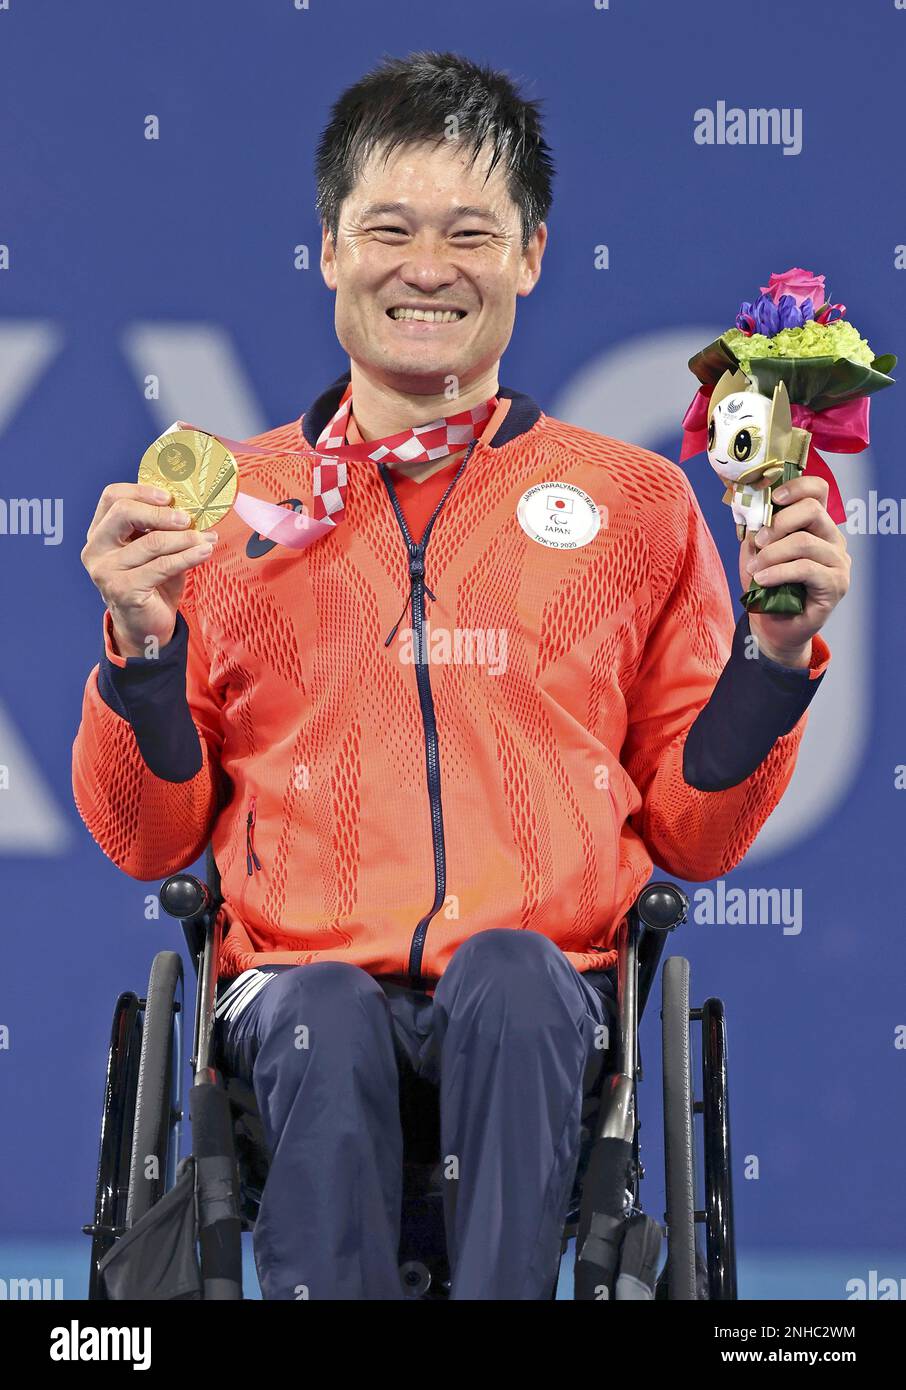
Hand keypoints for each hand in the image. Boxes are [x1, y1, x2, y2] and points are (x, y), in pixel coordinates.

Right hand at [81, 483, 217, 657]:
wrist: (147, 626)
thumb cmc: (152, 583)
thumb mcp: (155, 550)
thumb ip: (163, 528)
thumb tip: (194, 508)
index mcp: (100, 532)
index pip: (111, 497)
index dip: (140, 491)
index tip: (169, 497)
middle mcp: (96, 549)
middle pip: (124, 512)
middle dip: (161, 513)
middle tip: (187, 519)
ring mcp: (106, 571)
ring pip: (151, 542)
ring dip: (185, 538)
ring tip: (207, 539)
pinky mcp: (123, 590)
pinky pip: (162, 566)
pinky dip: (187, 557)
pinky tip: (204, 552)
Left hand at [738, 474, 849, 666]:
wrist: (772, 626)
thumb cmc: (767, 586)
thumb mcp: (755, 552)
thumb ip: (758, 530)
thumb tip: (752, 510)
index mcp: (816, 525)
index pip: (818, 491)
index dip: (796, 487)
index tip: (773, 498)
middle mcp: (832, 539)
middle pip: (812, 510)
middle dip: (778, 524)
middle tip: (759, 542)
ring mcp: (838, 561)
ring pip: (804, 542)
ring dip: (772, 554)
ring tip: (755, 569)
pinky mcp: (836, 584)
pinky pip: (806, 569)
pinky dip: (779, 572)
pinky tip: (764, 580)